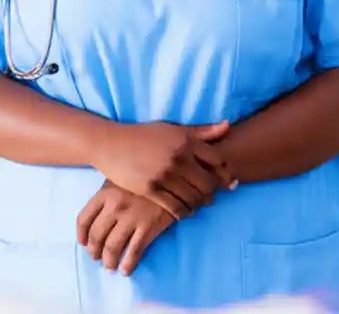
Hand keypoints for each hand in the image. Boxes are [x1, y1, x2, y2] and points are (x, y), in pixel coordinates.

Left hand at [77, 180, 173, 274]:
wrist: (171, 176)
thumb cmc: (143, 177)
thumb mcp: (119, 178)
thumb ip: (107, 195)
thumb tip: (97, 216)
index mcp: (104, 194)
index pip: (84, 219)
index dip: (81, 235)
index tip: (83, 243)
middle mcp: (114, 207)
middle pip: (97, 236)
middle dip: (94, 251)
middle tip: (96, 258)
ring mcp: (131, 218)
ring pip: (113, 246)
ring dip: (109, 261)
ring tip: (110, 267)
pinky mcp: (148, 227)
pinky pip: (134, 251)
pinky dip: (128, 264)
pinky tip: (125, 270)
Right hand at [89, 121, 235, 218]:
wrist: (110, 144)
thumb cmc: (143, 135)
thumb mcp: (171, 129)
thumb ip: (200, 131)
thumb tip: (228, 126)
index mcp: (185, 141)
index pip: (218, 161)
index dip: (225, 173)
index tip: (224, 181)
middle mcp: (177, 157)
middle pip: (208, 184)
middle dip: (212, 193)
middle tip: (209, 197)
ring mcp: (164, 174)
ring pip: (194, 198)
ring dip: (198, 205)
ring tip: (195, 204)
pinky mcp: (151, 189)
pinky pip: (176, 207)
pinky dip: (184, 212)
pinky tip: (182, 211)